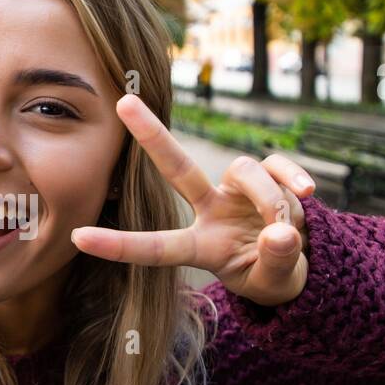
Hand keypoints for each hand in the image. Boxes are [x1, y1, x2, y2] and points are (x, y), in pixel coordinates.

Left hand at [71, 94, 314, 307]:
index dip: (118, 245)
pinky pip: (277, 166)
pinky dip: (292, 179)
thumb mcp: (277, 282)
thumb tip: (281, 233)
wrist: (304, 263)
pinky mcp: (268, 175)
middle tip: (123, 102)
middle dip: (152, 135)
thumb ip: (277, 262)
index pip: (155, 247)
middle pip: (178, 168)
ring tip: (287, 231)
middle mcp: (211, 211)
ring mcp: (237, 190)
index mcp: (201, 247)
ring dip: (270, 200)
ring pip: (245, 171)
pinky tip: (308, 194)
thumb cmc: (276, 276)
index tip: (77, 237)